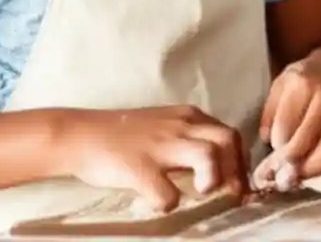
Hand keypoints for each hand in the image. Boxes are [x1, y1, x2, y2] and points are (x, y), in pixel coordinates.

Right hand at [59, 106, 247, 210]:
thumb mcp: (163, 125)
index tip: (238, 183)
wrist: (80, 134)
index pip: (230, 134)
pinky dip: (169, 202)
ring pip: (207, 155)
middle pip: (228, 140)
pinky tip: (161, 203)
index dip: (240, 161)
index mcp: (186, 116)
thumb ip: (188, 136)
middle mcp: (178, 127)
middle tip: (231, 194)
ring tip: (204, 192)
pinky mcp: (139, 168)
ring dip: (214, 178)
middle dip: (237, 170)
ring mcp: (159, 146)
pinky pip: (165, 191)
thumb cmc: (121, 135)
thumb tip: (218, 163)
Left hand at [252, 45, 320, 188]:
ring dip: (308, 174)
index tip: (268, 158)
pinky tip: (313, 173)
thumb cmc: (307, 80)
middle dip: (287, 167)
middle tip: (278, 180)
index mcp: (305, 85)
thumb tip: (267, 142)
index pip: (284, 128)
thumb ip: (270, 112)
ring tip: (294, 180)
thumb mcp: (281, 85)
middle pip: (305, 145)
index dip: (274, 148)